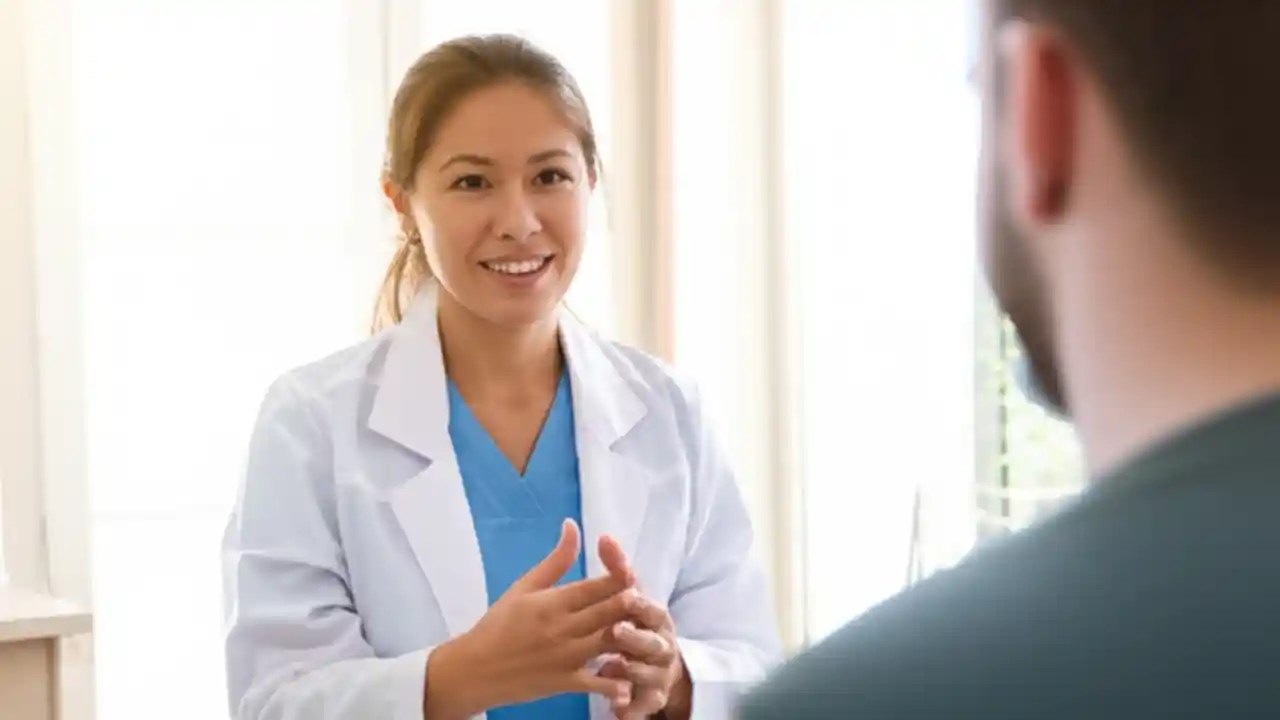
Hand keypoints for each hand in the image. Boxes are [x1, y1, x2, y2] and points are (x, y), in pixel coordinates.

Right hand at [424, 519, 636, 719]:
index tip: (634, 574)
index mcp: (552, 602)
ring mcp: (565, 657)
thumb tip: (573, 525)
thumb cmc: (499, 624)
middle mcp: (561, 628)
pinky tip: (630, 683)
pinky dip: (613, 685)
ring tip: (650, 634)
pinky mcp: (564, 682)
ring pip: (608, 645)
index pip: (594, 587)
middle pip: (607, 613)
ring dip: (631, 640)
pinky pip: (594, 685)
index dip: (619, 579)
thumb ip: (556, 559)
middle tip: (649, 600)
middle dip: (631, 606)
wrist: (474, 669)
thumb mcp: (524, 587)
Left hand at [596, 539, 692, 719]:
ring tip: (609, 669)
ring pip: (647, 674)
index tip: (626, 596)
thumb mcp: (629, 598)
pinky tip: (617, 710)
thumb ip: (618, 569)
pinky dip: (632, 708)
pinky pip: (643, 705)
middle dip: (635, 638)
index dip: (640, 603)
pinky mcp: (650, 698)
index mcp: (656, 618)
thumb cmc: (638, 625)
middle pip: (651, 642)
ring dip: (631, 671)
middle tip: (615, 632)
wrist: (660, 667)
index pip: (650, 608)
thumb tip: (604, 536)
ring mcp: (657, 673)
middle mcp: (662, 645)